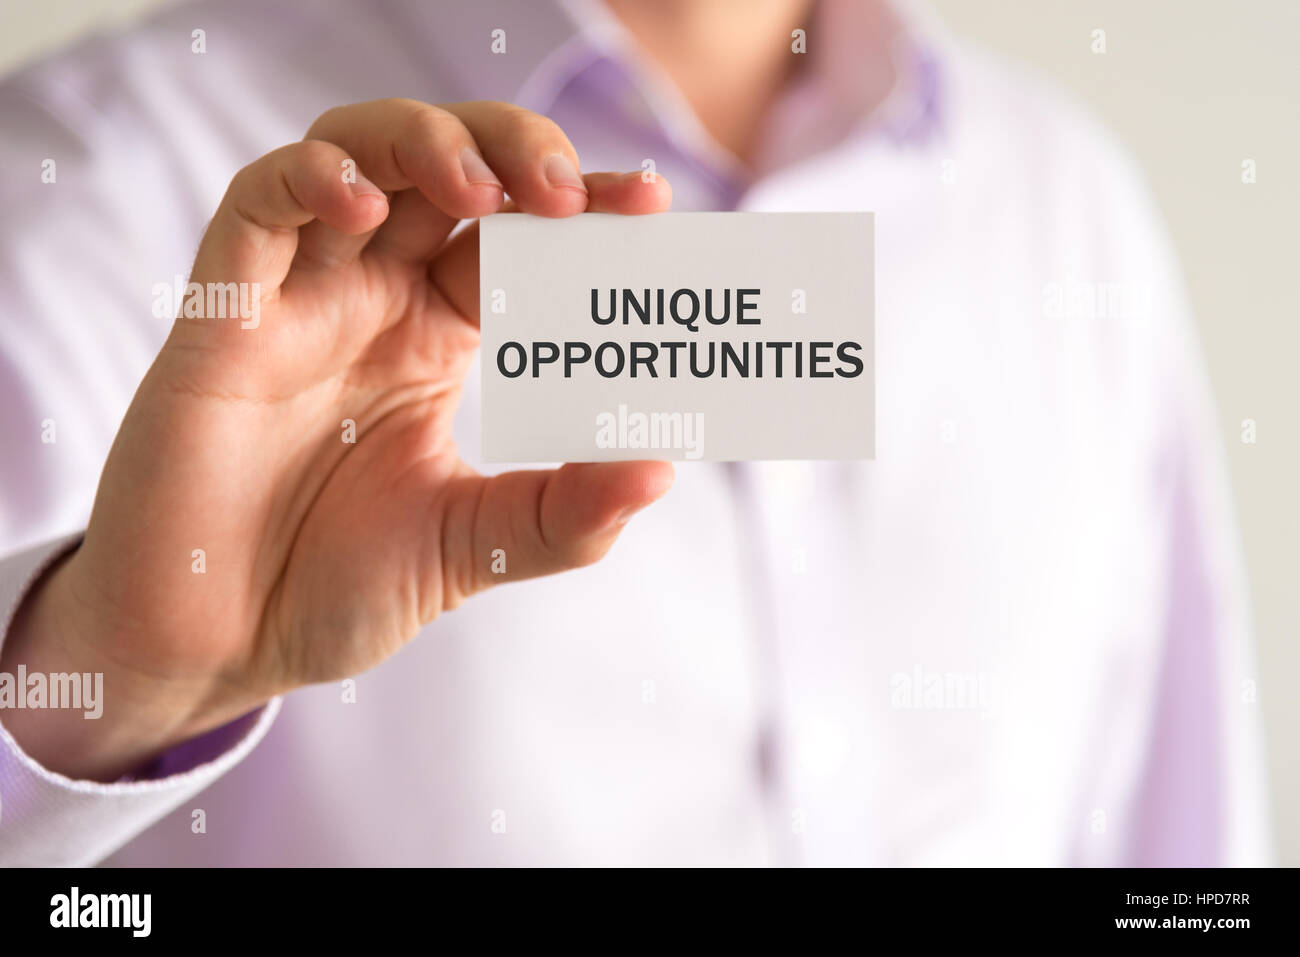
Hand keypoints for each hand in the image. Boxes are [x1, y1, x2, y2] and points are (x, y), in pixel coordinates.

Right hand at [0, 99, 673, 779]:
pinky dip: (307, 182)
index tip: (651, 203)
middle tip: (575, 193)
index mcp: (434, 337)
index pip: (515, 238)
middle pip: (444, 170)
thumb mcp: (476, 548)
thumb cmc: (336, 587)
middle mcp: (372, 301)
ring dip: (423, 144)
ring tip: (484, 187)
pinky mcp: (223, 318)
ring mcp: (298, 300)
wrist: (220, 647)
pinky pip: (255, 210)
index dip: (580, 208)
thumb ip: (566, 514)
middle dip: (515, 153)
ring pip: (354, 156)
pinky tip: (361, 205)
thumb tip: (664, 469)